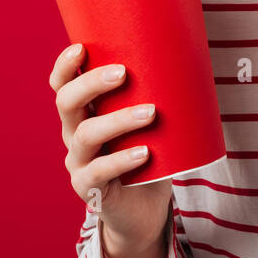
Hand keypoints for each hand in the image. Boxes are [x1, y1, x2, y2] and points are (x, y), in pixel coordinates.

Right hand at [50, 42, 171, 251]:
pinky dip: (122, 160)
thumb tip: (194, 57)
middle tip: (123, 73)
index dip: (65, 66)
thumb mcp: (151, 123)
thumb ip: (159, 97)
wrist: (145, 210)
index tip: (81, 47)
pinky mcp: (89, 189)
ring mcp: (78, 162)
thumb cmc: (151, 156)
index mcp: (84, 113)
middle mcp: (74, 134)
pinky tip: (144, 153)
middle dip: (91, 84)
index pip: (63, 85)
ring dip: (118, 120)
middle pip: (67, 103)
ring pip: (85, 135)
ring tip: (151, 112)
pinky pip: (99, 172)